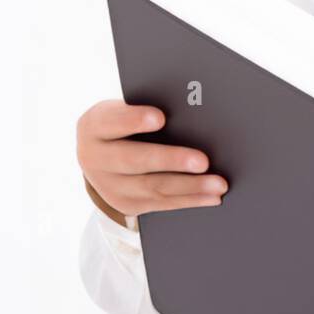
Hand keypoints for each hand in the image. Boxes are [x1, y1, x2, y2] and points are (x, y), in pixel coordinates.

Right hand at [75, 99, 228, 219]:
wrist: (101, 157)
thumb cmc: (124, 125)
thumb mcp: (124, 111)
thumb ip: (147, 109)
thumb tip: (191, 112)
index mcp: (95, 126)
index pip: (112, 121)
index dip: (134, 120)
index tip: (160, 117)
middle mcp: (95, 158)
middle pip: (134, 160)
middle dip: (171, 160)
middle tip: (203, 161)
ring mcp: (109, 185)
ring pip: (152, 187)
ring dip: (190, 186)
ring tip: (218, 184)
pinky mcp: (125, 204)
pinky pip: (161, 203)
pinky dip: (190, 200)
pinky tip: (211, 196)